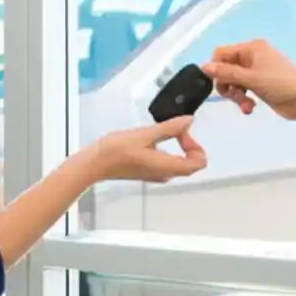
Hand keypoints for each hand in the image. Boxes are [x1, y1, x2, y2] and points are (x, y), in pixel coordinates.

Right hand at [85, 116, 207, 182]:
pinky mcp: (149, 172)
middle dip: (188, 145)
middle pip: (191, 163)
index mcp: (168, 167)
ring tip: (162, 133)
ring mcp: (157, 175)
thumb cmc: (118, 150)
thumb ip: (170, 128)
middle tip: (174, 130)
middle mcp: (166, 174)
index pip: (199, 162)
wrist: (96, 164)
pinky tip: (153, 140)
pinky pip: (168, 163)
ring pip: (180, 163)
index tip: (181, 133)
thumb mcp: (145, 134)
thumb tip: (190, 121)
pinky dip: (169, 151)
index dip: (196, 145)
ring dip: (178, 147)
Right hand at [201, 39, 295, 132]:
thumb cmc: (280, 84)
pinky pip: (242, 90)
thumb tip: (203, 66)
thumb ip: (226, 73)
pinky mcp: (259, 85)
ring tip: (245, 104)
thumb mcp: (251, 78)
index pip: (222, 53)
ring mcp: (255, 71)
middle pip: (226, 69)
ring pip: (233, 82)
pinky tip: (249, 108)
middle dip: (227, 85)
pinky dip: (243, 99)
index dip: (216, 68)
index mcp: (251, 48)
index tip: (218, 83)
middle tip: (234, 95)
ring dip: (236, 95)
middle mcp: (252, 57)